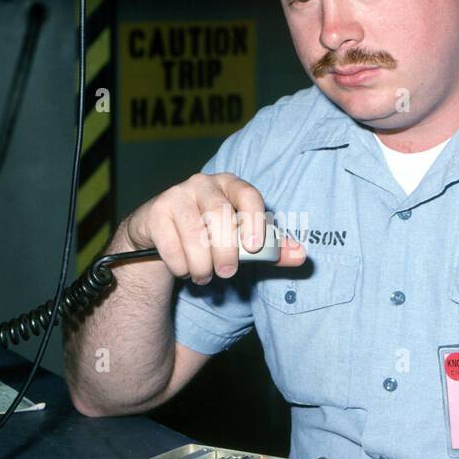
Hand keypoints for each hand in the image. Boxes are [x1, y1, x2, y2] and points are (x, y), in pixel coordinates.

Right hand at [124, 172, 304, 284]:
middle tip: (226, 273)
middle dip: (226, 252)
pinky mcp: (155, 212)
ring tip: (203, 275)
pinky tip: (183, 269)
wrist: (160, 234)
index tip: (254, 246)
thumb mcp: (242, 241)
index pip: (248, 194)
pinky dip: (181, 267)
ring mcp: (176, 195)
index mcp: (230, 185)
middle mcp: (203, 183)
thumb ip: (272, 249)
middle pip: (219, 216)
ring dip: (202, 265)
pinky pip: (171, 247)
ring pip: (195, 235)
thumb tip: (302, 255)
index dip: (254, 219)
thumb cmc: (209, 234)